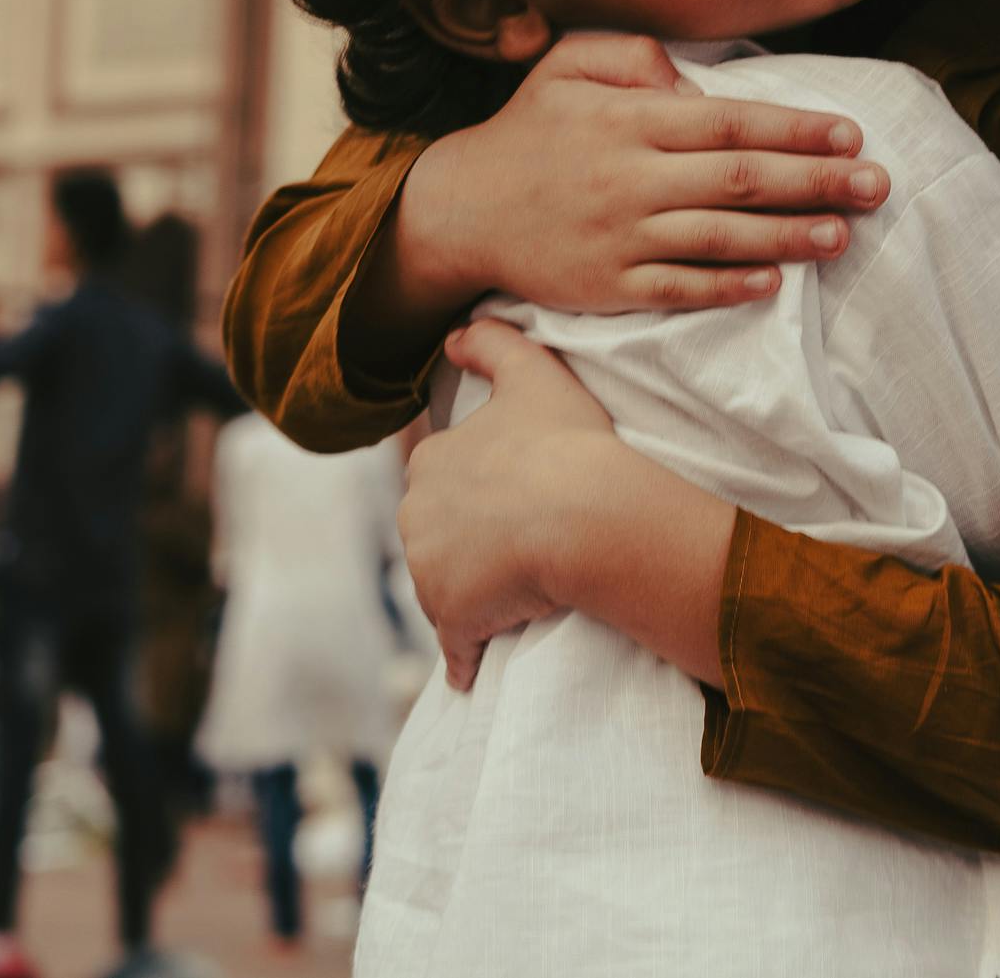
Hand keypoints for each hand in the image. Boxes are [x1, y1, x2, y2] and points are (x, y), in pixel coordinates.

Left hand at [401, 319, 618, 689]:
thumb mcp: (533, 371)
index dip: (482, 488)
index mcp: (430, 462)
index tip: (517, 495)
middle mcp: (415, 517)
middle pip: (439, 535)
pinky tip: (478, 664)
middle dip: (468, 542)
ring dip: (472, 592)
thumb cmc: (566, 443)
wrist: (584, 516)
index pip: (446, 480)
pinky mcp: (453, 620)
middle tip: (520, 544)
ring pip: (446, 586)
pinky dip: (466, 655)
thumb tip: (453, 335)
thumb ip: (491, 342)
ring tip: (519, 591)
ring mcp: (431, 573)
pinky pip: (456, 646)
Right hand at [411, 32, 891, 315]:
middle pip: (741, 179)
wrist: (459, 209)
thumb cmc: (527, 133)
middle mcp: (631, 178)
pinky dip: (728, 286)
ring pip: (720, 237)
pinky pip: (680, 288)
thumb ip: (632, 55)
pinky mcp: (608, 285)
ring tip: (843, 235)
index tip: (851, 134)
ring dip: (789, 237)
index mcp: (630, 120)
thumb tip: (690, 80)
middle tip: (877, 185)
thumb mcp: (566, 67)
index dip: (796, 128)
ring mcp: (620, 236)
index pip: (731, 122)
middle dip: (816, 182)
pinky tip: (774, 281)